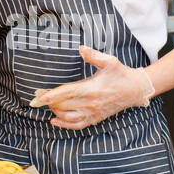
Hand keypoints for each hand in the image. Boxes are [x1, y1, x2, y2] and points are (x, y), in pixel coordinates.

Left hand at [30, 45, 155, 128]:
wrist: (135, 90)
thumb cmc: (121, 74)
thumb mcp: (110, 61)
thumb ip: (94, 55)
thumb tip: (81, 48)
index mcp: (91, 89)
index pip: (66, 93)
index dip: (51, 95)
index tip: (39, 96)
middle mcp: (90, 103)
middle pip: (63, 105)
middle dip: (49, 101)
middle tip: (38, 96)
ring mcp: (92, 113)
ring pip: (67, 117)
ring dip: (55, 111)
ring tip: (48, 104)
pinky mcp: (95, 119)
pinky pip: (77, 125)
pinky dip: (64, 125)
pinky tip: (54, 121)